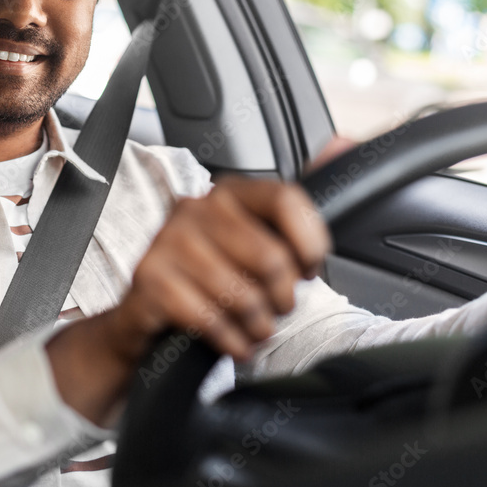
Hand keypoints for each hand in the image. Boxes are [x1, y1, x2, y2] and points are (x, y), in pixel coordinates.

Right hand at [46, 176, 329, 425]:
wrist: (146, 316)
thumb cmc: (209, 282)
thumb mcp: (252, 248)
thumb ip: (292, 219)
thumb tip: (340, 145)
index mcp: (227, 194)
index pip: (285, 199)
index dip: (309, 243)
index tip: (307, 269)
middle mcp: (195, 209)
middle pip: (270, 257)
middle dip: (282, 298)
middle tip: (275, 309)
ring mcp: (167, 241)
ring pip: (241, 294)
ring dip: (256, 326)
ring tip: (253, 330)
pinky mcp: (150, 278)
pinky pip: (210, 318)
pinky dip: (230, 341)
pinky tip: (232, 342)